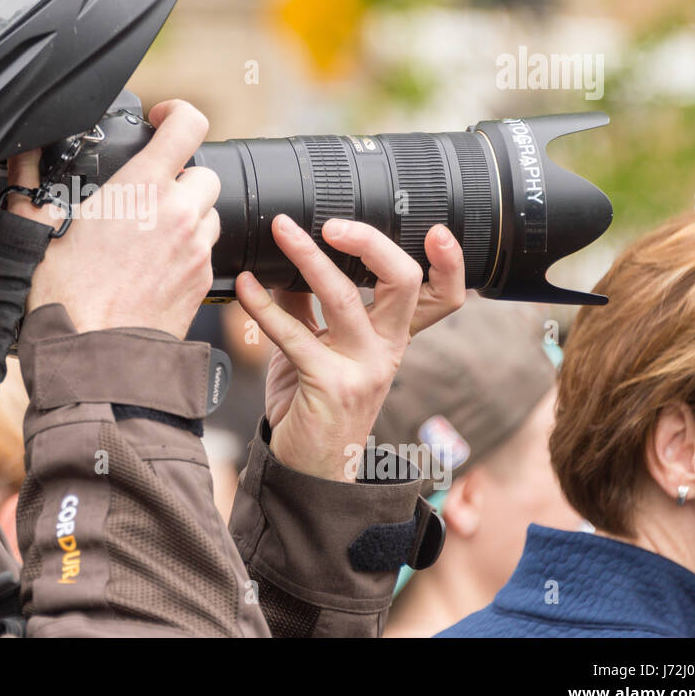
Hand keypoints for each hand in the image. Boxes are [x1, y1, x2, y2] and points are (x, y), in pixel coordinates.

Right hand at [7, 99, 218, 338]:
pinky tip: (155, 265)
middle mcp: (178, 213)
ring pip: (209, 213)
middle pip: (204, 172)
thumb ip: (31, 184)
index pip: (188, 125)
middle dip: (181, 177)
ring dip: (188, 215)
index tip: (161, 120)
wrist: (92, 355)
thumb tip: (21, 157)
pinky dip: (187, 251)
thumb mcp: (38, 230)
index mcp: (142, 188)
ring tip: (151, 233)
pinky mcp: (201, 282)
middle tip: (149, 192)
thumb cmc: (65, 298)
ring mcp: (195, 249)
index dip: (177, 113)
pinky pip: (206, 251)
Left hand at [235, 216, 465, 480]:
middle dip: (370, 242)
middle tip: (332, 222)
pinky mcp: (328, 386)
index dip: (450, 264)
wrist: (308, 473)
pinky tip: (245, 285)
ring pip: (343, 298)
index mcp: (393, 339)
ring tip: (281, 231)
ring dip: (307, 257)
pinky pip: (293, 333)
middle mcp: (387, 351)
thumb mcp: (316, 349)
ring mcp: (362, 369)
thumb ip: (309, 306)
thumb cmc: (313, 406)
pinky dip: (263, 304)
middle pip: (403, 282)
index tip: (436, 229)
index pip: (441, 298)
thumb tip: (287, 259)